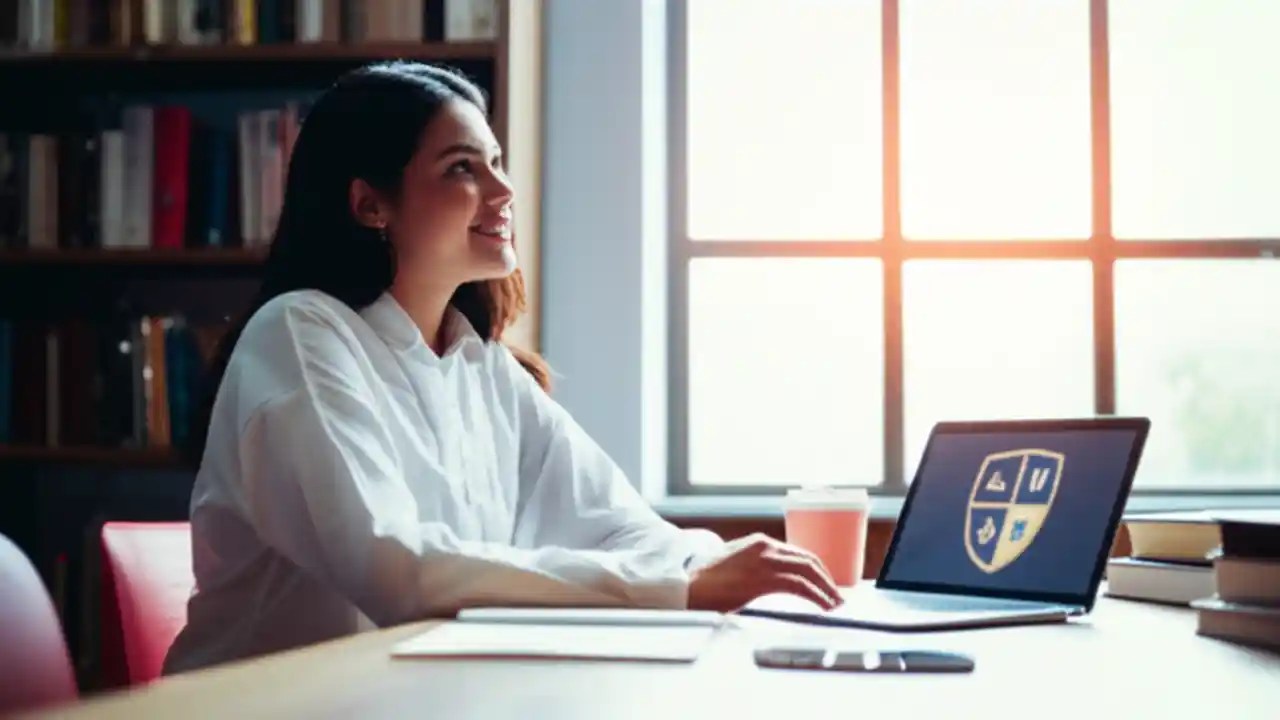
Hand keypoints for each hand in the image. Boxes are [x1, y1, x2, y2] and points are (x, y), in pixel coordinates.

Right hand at [686, 533, 842, 612]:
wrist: (687, 586)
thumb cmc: (705, 581)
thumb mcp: (735, 564)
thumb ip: (755, 567)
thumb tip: (773, 583)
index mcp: (759, 542)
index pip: (798, 553)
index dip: (817, 570)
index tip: (825, 583)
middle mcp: (766, 547)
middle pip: (808, 560)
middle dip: (826, 579)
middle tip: (836, 596)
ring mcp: (765, 561)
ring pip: (808, 571)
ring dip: (826, 589)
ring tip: (834, 603)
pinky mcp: (764, 578)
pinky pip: (800, 586)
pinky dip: (816, 596)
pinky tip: (822, 606)